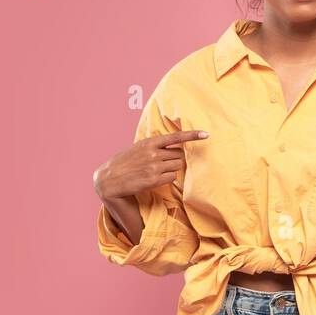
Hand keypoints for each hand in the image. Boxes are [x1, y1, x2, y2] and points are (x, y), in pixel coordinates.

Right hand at [93, 129, 209, 199]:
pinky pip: (172, 177)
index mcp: (149, 142)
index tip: (206, 134)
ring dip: (172, 168)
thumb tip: (174, 147)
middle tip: (164, 163)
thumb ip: (154, 146)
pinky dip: (168, 177)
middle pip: (179, 155)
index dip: (192, 135)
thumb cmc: (124, 163)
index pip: (175, 137)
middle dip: (176, 159)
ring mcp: (154, 167)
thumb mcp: (137, 148)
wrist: (109, 180)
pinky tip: (156, 178)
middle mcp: (153, 153)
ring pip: (177, 166)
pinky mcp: (154, 180)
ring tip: (157, 171)